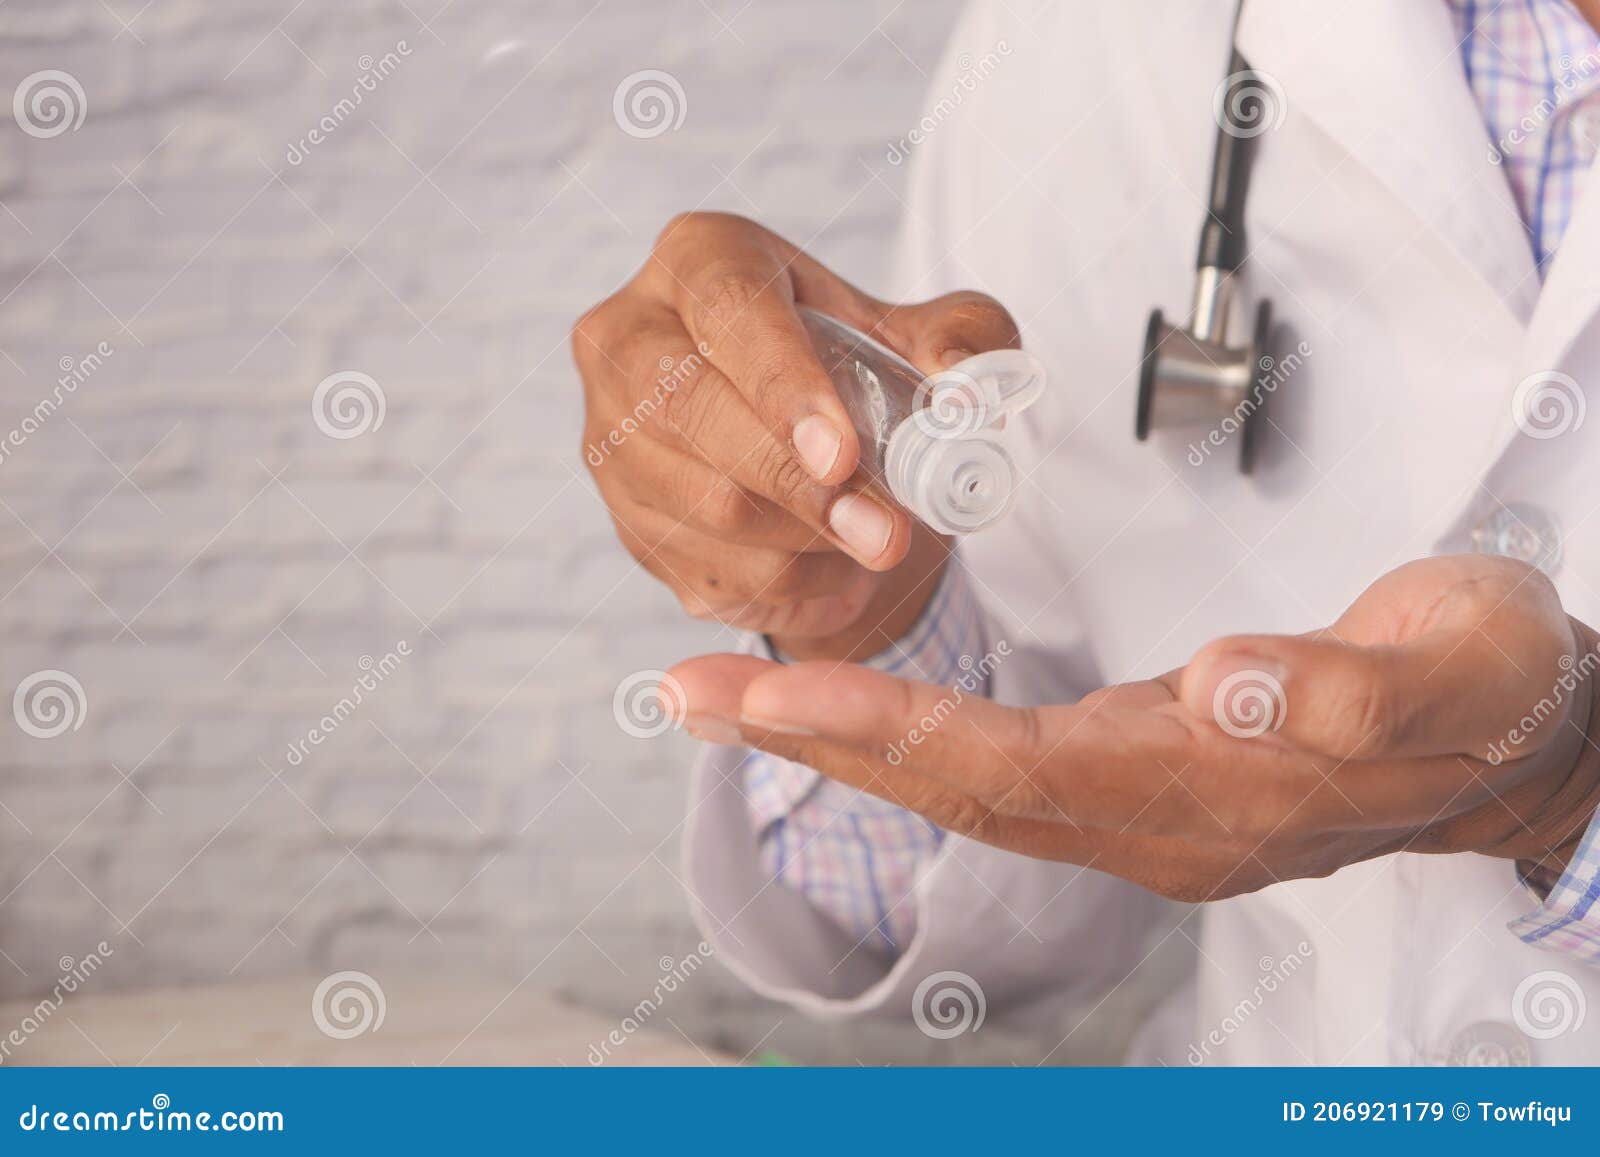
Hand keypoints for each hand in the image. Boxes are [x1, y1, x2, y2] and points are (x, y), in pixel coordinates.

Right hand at [573, 211, 1021, 659]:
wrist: (794, 432)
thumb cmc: (852, 361)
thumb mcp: (915, 334)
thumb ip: (960, 341)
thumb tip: (969, 388)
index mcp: (698, 259)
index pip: (730, 313)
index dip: (784, 387)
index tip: (841, 455)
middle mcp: (627, 337)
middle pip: (693, 414)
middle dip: (798, 487)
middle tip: (886, 534)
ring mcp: (610, 434)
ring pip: (703, 505)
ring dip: (806, 543)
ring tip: (874, 539)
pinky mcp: (623, 517)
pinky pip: (705, 568)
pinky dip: (786, 584)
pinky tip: (832, 564)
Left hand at [669, 555, 1599, 899]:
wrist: (1514, 741)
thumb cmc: (1488, 692)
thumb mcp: (1460, 668)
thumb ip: (1353, 689)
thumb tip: (1232, 690)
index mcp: (1209, 793)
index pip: (1014, 768)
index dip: (891, 733)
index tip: (776, 692)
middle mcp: (1150, 820)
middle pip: (951, 786)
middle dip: (813, 738)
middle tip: (684, 692)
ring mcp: (1136, 807)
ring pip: (957, 779)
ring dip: (833, 737)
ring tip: (718, 694)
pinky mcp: (1133, 775)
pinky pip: (988, 763)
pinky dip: (895, 734)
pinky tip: (833, 709)